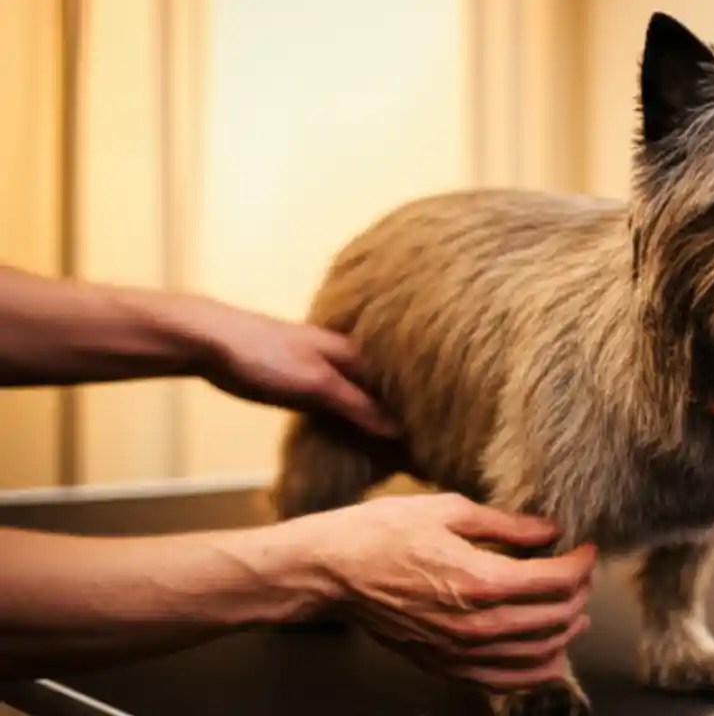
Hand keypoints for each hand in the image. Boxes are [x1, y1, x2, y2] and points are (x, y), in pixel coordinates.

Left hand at [168, 295, 398, 436]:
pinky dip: (350, 414)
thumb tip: (398, 429)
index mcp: (354, 351)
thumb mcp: (315, 384)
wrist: (207, 340)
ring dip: (375, 414)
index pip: (398, 382)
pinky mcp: (302, 379)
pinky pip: (338, 399)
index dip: (416, 406)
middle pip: (382, 389)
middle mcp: (344, 356)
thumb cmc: (264, 356)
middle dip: (400, 412)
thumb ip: (356, 406)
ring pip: (360, 393)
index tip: (435, 435)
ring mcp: (322, 367)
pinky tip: (354, 430)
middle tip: (421, 445)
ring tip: (395, 444)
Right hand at [307, 494, 596, 690]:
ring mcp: (460, 652)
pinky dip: (536, 670)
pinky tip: (546, 652)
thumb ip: (507, 525)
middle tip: (580, 573)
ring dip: (566, 633)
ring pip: (539, 657)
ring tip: (574, 612)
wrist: (331, 572)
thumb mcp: (448, 510)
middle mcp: (477, 625)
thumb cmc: (382, 532)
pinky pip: (505, 681)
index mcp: (480, 581)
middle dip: (579, 594)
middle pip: (555, 619)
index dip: (582, 563)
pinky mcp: (445, 666)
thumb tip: (550, 530)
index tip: (586, 548)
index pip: (557, 581)